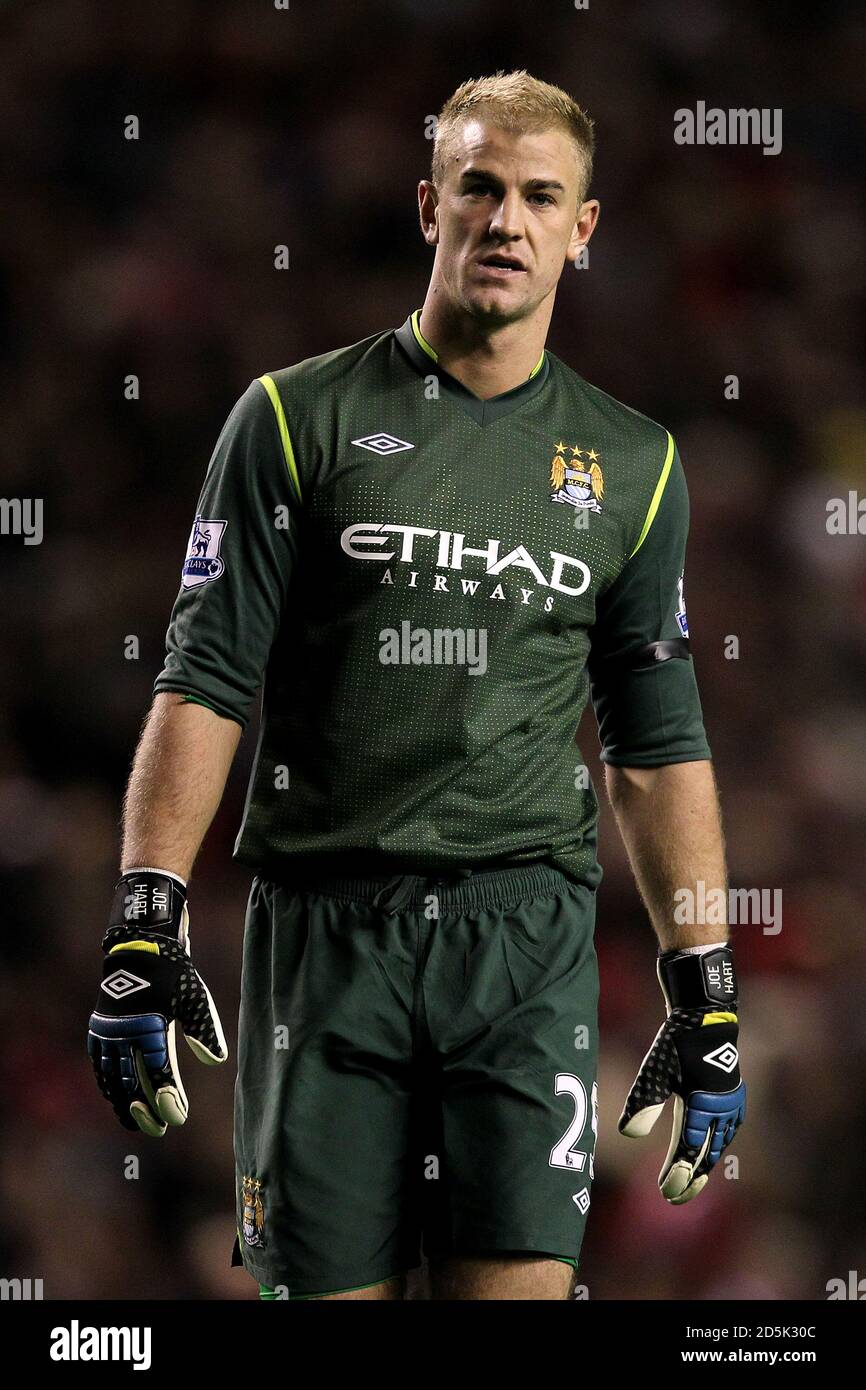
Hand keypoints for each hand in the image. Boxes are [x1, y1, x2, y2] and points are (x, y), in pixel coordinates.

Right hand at [87, 870, 227, 1135]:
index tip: (177, 1118)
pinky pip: (100, 1066)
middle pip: (131, 1084)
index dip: (168, 1098)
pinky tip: (117, 1098)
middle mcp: (124, 1034)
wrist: (140, 947)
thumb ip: (205, 1029)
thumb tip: (215, 1061)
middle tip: (160, 1130)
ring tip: (136, 1123)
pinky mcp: (99, 1030)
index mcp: (149, 1027)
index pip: (158, 1073)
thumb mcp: (195, 998)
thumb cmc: (173, 974)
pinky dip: (107, 1085)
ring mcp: (108, 1033)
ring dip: (124, 1103)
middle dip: (145, 1110)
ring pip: (112, 1079)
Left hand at [618, 944, 745, 1202]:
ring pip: (721, 1141)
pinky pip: (729, 1127)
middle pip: (707, 1152)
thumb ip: (643, 1103)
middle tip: (677, 1197)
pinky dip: (720, 1141)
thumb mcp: (654, 1071)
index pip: (689, 1149)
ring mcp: (730, 1101)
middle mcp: (720, 1108)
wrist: (704, 1016)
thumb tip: (628, 1134)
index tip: (668, 1191)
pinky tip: (714, 1145)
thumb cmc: (676, 1044)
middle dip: (692, 1176)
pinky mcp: (733, 1093)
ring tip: (694, 1178)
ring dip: (707, 1161)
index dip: (679, 1172)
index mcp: (702, 1106)